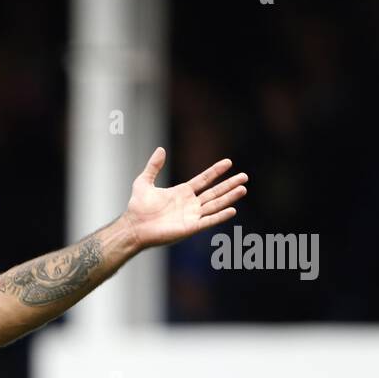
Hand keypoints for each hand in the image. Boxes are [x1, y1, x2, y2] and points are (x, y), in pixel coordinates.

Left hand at [121, 147, 247, 249]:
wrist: (134, 227)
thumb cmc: (137, 208)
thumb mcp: (144, 182)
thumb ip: (153, 166)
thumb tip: (161, 149)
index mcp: (182, 193)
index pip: (204, 180)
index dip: (216, 171)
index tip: (229, 162)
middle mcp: (189, 204)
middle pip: (214, 192)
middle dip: (229, 184)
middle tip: (245, 176)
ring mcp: (191, 216)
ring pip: (215, 205)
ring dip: (229, 198)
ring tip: (243, 189)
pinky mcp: (190, 228)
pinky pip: (208, 221)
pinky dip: (220, 216)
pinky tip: (232, 210)